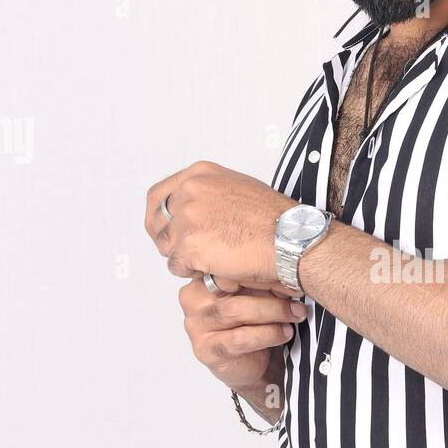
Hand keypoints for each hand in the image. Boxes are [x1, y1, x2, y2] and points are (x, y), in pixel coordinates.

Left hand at [145, 160, 295, 285]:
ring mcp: (187, 219)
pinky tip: (214, 269)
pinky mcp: (190, 246)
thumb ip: (211, 194)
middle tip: (183, 252)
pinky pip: (177, 266)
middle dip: (168, 240)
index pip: (158, 195)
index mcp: (200, 174)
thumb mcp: (238, 187)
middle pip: (158, 222)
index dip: (157, 216)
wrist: (290, 238)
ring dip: (183, 258)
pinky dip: (193, 272)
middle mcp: (190, 192)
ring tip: (210, 261)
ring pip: (167, 246)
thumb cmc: (275, 219)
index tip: (161, 229)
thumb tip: (196, 208)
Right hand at [178, 276, 306, 391]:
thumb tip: (288, 268)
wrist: (254, 366)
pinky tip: (284, 333)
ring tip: (293, 315)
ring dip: (271, 312)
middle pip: (230, 284)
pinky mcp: (206, 349)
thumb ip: (264, 281)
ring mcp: (196, 325)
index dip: (262, 269)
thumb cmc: (254, 325)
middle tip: (298, 295)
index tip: (291, 272)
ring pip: (235, 310)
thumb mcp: (260, 295)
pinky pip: (239, 338)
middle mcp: (194, 299)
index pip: (230, 266)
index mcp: (205, 279)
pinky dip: (268, 334)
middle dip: (268, 288)